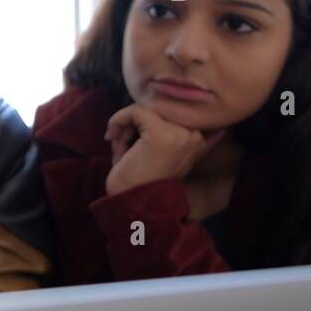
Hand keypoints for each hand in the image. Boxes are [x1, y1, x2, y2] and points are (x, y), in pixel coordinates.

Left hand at [104, 104, 223, 194]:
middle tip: (122, 144)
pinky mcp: (162, 133)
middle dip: (134, 124)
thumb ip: (172, 131)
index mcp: (199, 139)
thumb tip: (175, 110)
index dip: (145, 122)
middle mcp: (195, 135)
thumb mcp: (161, 153)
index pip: (170, 112)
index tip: (130, 140)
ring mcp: (180, 133)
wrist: (133, 202)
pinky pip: (135, 111)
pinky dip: (118, 120)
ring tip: (121, 148)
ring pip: (145, 109)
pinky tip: (111, 138)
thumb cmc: (140, 179)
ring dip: (126, 126)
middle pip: (156, 109)